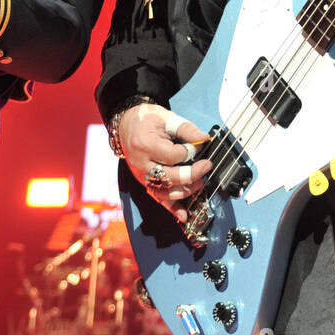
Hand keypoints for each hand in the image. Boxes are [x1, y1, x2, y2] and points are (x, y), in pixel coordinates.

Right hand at [118, 102, 212, 222]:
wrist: (126, 125)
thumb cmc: (147, 120)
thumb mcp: (166, 118)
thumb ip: (186, 129)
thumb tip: (205, 139)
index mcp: (145, 145)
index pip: (174, 155)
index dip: (192, 152)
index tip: (201, 146)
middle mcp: (141, 164)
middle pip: (171, 176)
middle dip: (193, 174)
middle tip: (207, 166)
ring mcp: (141, 176)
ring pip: (166, 192)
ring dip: (187, 190)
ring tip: (201, 182)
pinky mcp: (144, 183)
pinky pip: (158, 199)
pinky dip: (172, 208)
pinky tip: (184, 215)